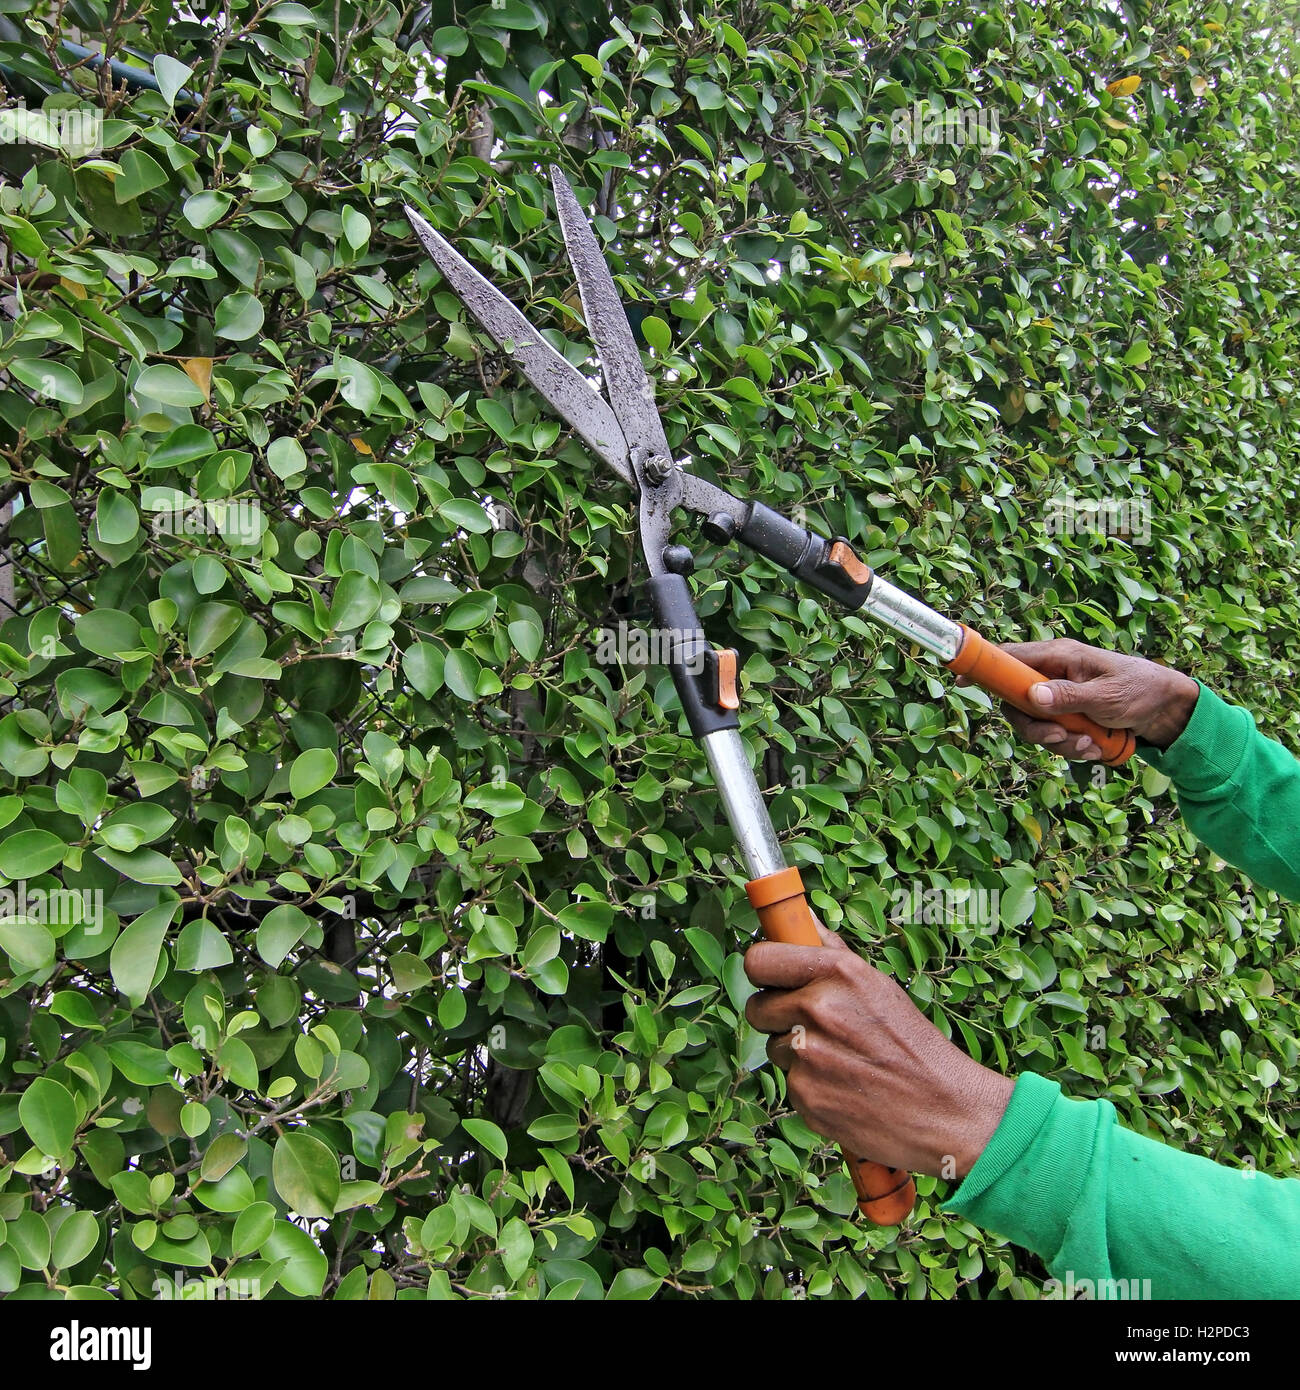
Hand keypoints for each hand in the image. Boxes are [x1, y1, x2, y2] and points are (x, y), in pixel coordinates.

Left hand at [744, 922, 1013, 1177]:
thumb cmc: (914, 1046)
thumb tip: (800, 919)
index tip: (771, 978)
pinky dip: (810, 1085)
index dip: (763, 970)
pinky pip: (789, 1082)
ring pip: (774, 1046)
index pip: (758, 959)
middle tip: (813, 1026)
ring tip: (841, 1061)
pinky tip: (844, 1088)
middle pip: (757, 1007)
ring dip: (796, 1053)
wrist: (946, 1112)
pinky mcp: (805, 1095)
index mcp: (838, 974)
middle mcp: (817, 1009)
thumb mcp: (878, 987)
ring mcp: (808, 1055)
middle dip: (777, 1016)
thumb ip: (832, 953)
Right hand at [958, 638, 1198, 758]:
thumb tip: (1032, 697)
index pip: (1009, 657)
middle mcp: (1052, 675)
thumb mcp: (1108, 696)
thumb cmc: (1141, 690)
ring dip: (1058, 743)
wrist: (1168, 709)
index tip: (960, 680)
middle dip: (1035, 728)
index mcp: (1058, 656)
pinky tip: (1095, 748)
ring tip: (1089, 746)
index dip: (983, 668)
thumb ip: (1069, 696)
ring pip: (1034, 725)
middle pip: (1015, 703)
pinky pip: (1052, 736)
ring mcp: (1058, 697)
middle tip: (1060, 738)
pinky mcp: (1066, 716)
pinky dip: (1070, 748)